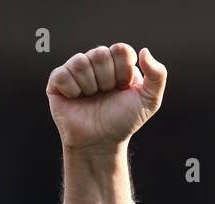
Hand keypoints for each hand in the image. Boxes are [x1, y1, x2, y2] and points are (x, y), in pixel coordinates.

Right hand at [46, 44, 166, 152]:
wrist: (101, 143)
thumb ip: (157, 76)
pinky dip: (73, 91)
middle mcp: (95, 62)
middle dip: (107, 80)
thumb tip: (144, 51)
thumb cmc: (124, 121)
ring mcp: (75, 70)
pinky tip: (76, 99)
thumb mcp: (149, 101)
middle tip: (106, 95)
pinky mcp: (57, 80)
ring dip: (90, 86)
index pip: (121, 50)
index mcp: (117, 63)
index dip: (124, 72)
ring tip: (92, 98)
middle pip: (100, 53)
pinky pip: (63, 74)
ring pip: (80, 62)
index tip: (124, 89)